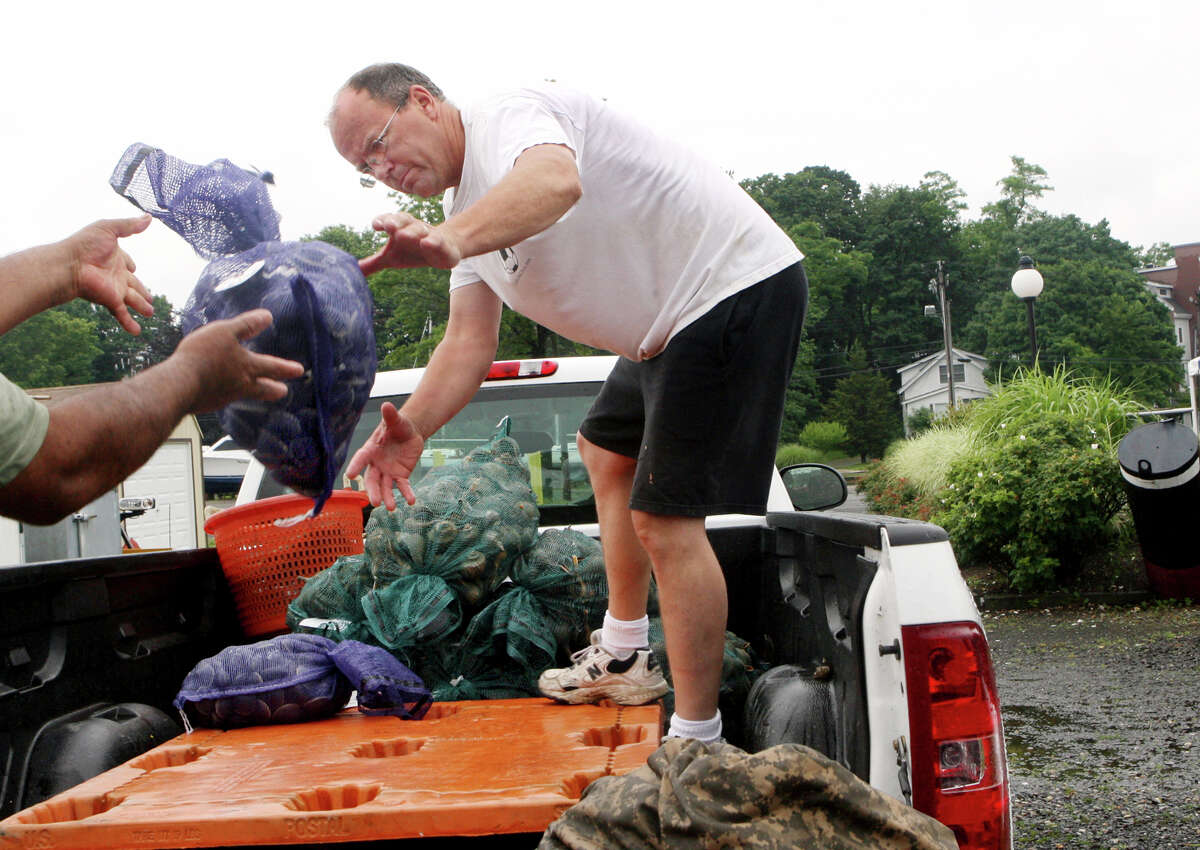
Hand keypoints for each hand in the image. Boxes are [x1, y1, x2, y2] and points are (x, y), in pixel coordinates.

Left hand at [67, 215, 155, 334]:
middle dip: (142, 292)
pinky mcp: (111, 300)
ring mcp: (115, 288)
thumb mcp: (109, 228)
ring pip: (132, 300)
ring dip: (141, 307)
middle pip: (134, 284)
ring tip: (150, 313)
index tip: (134, 268)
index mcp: (115, 257)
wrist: (69, 264)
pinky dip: (129, 324)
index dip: (130, 264)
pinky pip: (123, 314)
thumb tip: (149, 218)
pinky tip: (137, 332)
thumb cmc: (84, 244)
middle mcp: (116, 274)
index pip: (127, 263)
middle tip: (149, 300)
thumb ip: (129, 225)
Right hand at [172, 309, 304, 411]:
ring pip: (242, 394)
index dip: (286, 367)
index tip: (299, 370)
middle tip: (283, 391)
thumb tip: (267, 316)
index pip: (273, 367)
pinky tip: (217, 391)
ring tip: (250, 390)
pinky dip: (222, 393)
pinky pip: (219, 397)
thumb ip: (246, 325)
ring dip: (249, 392)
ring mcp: (224, 396)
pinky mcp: (207, 402)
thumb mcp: (226, 332)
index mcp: (248, 367)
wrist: (178, 385)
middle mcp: (240, 386)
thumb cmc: (202, 356)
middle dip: (274, 389)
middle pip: (262, 389)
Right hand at [345, 402, 424, 509]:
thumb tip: (387, 405)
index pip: (361, 458)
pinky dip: (406, 494)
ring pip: (385, 487)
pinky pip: (402, 486)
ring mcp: (388, 472)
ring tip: (392, 508)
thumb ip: (391, 416)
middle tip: (374, 501)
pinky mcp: (400, 476)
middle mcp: (376, 464)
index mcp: (371, 450)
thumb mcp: (396, 420)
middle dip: (372, 490)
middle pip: (372, 479)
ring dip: (388, 497)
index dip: (356, 465)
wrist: (410, 433)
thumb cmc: (398, 426)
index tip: (350, 475)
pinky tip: (411, 501)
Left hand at [359, 213, 461, 274]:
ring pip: (420, 229)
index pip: (389, 220)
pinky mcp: (442, 244)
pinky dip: (433, 241)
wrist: (444, 247)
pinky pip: (438, 241)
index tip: (376, 226)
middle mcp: (413, 227)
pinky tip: (428, 243)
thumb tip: (353, 271)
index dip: (382, 221)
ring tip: (404, 235)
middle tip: (389, 226)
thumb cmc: (413, 250)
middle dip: (396, 222)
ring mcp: (429, 234)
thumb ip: (373, 263)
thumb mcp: (392, 258)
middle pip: (404, 220)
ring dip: (412, 231)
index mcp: (400, 227)